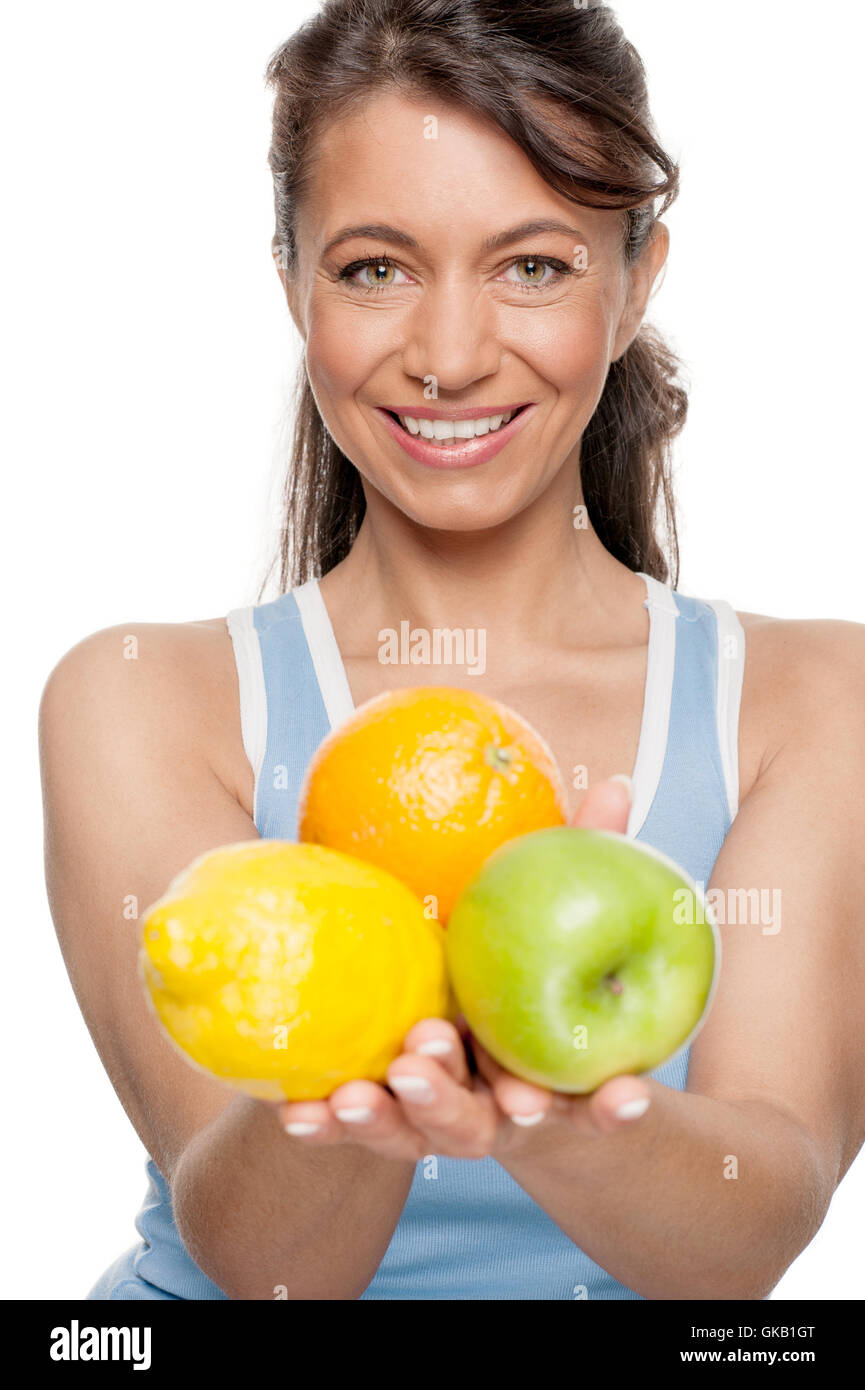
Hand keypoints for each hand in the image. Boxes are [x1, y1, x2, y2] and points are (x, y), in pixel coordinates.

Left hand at [276, 776, 652, 1157]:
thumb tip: (614, 784)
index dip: (610, 1106)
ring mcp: (435, 1121)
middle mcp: (494, 1110)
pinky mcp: (384, 1119)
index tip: (624, 1096)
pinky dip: (326, 1128)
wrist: (464, 1023)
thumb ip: (585, 858)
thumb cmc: (522, 952)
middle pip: (480, 1123)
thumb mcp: (551, 908)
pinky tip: (297, 1116)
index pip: (590, 1102)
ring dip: (385, 1120)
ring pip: (414, 1135)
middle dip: (450, 1101)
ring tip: (353, 1092)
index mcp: (547, 1073)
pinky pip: (351, 1130)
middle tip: (420, 1060)